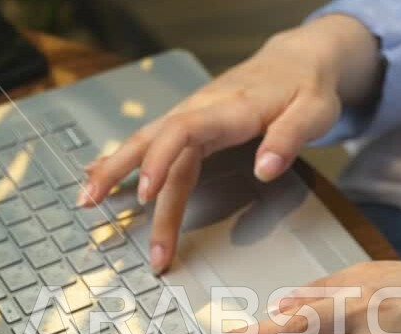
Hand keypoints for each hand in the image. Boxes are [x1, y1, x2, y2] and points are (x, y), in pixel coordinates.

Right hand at [80, 15, 380, 271]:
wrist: (298, 61)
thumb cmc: (306, 89)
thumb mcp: (313, 113)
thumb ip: (290, 140)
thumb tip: (266, 169)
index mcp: (231, 108)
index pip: (184, 131)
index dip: (161, 160)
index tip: (145, 192)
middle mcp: (203, 109)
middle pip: (153, 139)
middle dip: (121, 172)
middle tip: (95, 205)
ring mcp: (192, 115)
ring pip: (147, 142)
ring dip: (114, 170)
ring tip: (87, 199)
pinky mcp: (191, 124)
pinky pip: (153, 142)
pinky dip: (125, 160)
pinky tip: (100, 175)